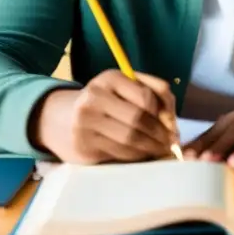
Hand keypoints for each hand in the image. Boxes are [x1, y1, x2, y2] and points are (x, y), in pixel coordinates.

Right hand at [32, 70, 178, 163]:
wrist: (61, 118)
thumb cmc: (105, 100)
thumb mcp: (126, 86)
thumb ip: (154, 92)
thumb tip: (172, 121)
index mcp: (109, 78)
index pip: (146, 97)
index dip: (164, 114)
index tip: (172, 125)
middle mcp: (94, 98)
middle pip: (138, 120)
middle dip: (160, 135)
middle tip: (171, 143)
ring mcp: (86, 123)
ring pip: (129, 140)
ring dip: (151, 148)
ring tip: (160, 150)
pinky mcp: (83, 146)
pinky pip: (118, 153)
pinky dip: (136, 156)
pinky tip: (142, 154)